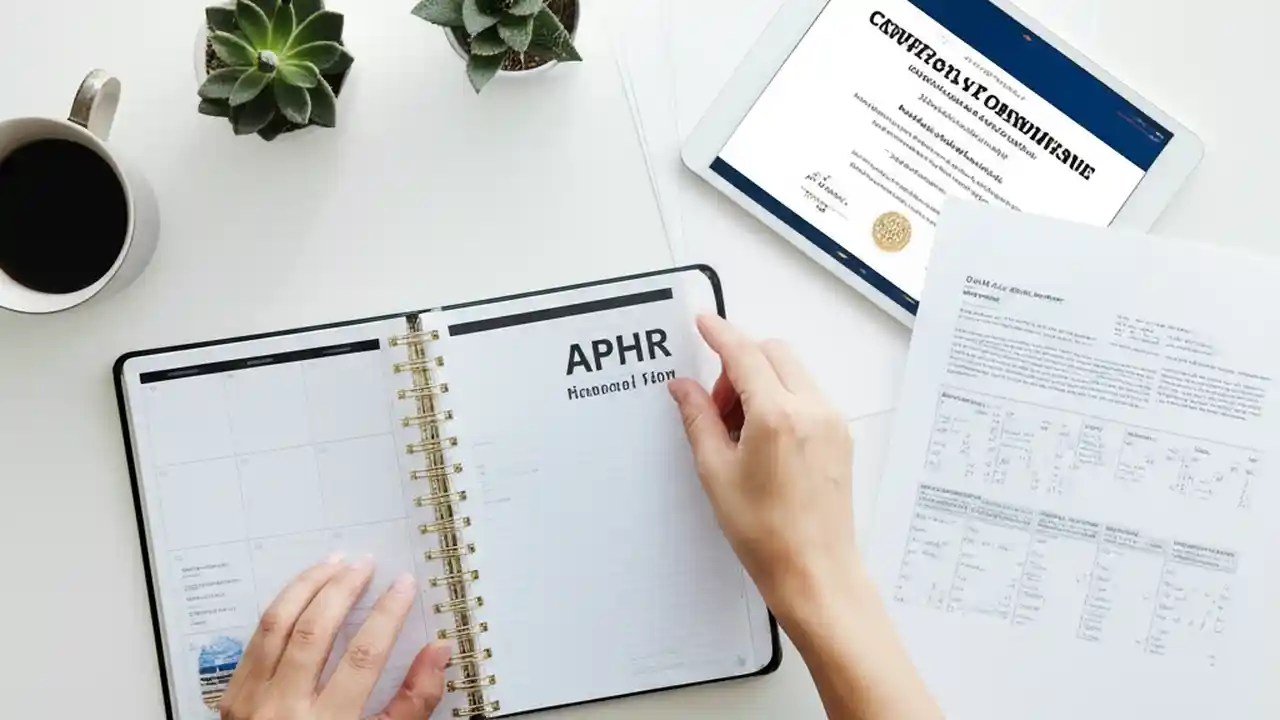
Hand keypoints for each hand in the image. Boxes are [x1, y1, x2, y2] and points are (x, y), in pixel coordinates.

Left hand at [219, 556, 451, 719]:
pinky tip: (300, 591)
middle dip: (343, 590)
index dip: (387, 614)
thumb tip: (438, 652)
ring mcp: (252, 701)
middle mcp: (284, 710)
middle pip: (315, 632)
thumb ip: (413, 702)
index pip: (363, 657)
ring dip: (307, 586)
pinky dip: (280, 608)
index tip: (403, 585)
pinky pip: (256, 638)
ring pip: (278, 625)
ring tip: (334, 564)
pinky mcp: (233, 696)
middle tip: (366, 564)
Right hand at [668, 315, 859, 622]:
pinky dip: (782, 399)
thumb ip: (698, 420)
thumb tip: (684, 387)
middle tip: (717, 406)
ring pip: (792, 372)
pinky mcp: (841, 436)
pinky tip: (762, 440)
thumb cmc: (765, 533)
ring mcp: (832, 421)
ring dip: (761, 381)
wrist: (815, 572)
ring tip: (738, 431)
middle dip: (739, 364)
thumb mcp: (716, 473)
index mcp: (778, 415)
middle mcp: (812, 409)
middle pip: (773, 353)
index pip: (744, 354)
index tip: (703, 323)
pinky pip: (808, 395)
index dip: (719, 334)